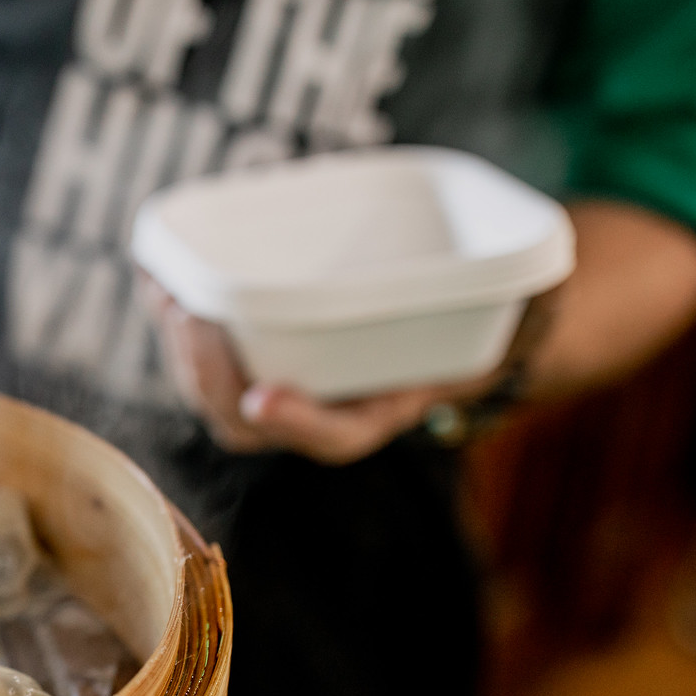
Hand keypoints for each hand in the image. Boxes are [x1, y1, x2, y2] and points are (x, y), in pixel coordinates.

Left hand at [148, 277, 497, 464]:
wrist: (455, 321)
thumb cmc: (478, 300)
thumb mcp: (506, 293)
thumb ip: (511, 285)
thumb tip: (540, 261)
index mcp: (386, 405)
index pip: (338, 433)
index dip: (299, 422)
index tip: (267, 395)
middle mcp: (328, 408)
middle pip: (249, 422)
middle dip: (211, 375)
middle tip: (191, 317)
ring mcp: (286, 386)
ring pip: (217, 397)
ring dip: (182, 354)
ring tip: (165, 296)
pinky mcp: (255, 358)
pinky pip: (204, 358)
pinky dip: (176, 322)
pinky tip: (155, 278)